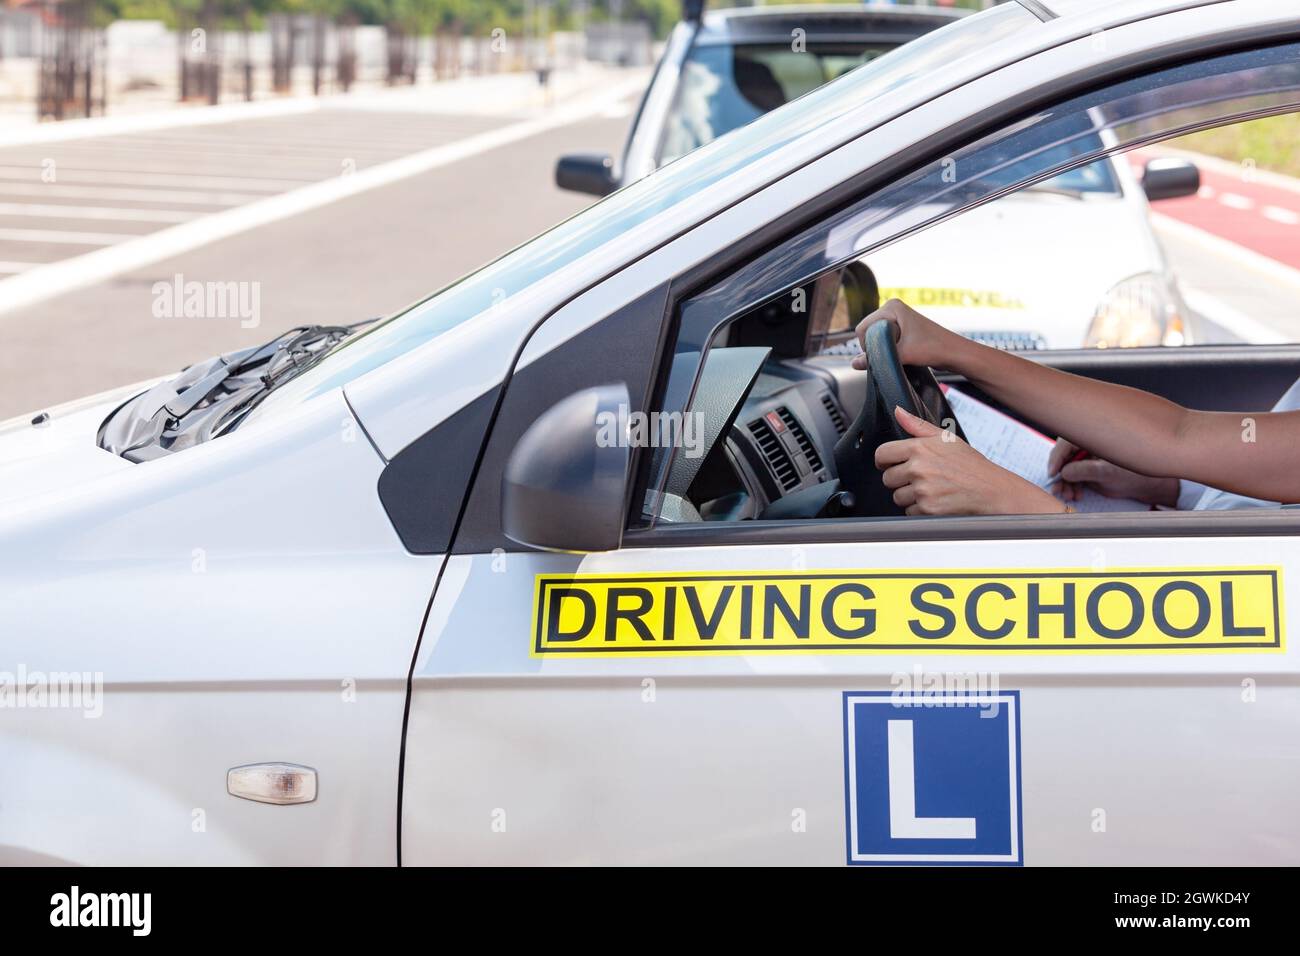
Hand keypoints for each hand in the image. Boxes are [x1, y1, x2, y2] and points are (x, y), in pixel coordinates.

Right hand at [851, 298, 964, 370]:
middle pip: (867, 333)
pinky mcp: (901, 329)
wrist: (954, 352)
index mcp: (891, 307)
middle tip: (894, 355)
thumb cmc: (933, 347)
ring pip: (875, 338)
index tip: (882, 354)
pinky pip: (884, 340)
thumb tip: (853, 364)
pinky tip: (901, 355)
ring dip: (882, 350)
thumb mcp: (902, 354)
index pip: (863, 328)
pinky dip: (888, 350)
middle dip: (875, 347)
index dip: (867, 345)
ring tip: (901, 354)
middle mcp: (892, 309)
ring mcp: (897, 319)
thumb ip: (876, 359)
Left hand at [877, 407, 1066, 515]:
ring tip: (931, 489)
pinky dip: (920, 509)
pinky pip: (909, 511)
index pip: (882, 454)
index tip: (890, 464)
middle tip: (920, 478)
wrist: (991, 490)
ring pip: (897, 496)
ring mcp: (922, 489)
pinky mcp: (927, 508)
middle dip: (900, 480)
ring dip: (910, 496)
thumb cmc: (971, 465)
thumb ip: (918, 425)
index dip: (884, 460)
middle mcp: (918, 468)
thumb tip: (898, 411)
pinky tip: (936, 500)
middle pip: (887, 478)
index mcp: (919, 448)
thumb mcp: (946, 439)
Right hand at [1047, 438, 1178, 506]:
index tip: (1053, 474)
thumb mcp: (1110, 472)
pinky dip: (1070, 487)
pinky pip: (1071, 477)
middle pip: (1063, 457)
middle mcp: (1087, 446)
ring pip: (1065, 469)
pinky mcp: (1085, 470)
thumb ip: (1086, 470)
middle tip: (1058, 489)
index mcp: (1094, 438)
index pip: (1067, 444)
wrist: (1145, 486)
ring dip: (1064, 483)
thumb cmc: (1135, 474)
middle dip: (1059, 474)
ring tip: (1069, 495)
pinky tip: (1076, 495)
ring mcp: (1085, 458)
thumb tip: (1064, 472)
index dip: (1057, 458)